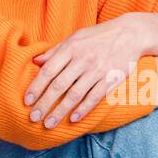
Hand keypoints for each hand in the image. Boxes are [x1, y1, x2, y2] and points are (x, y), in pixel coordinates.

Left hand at [25, 14, 148, 127]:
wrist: (131, 33)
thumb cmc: (99, 36)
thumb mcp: (76, 37)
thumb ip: (56, 50)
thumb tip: (35, 61)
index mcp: (71, 48)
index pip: (49, 70)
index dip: (36, 87)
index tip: (27, 101)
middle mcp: (82, 60)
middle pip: (59, 85)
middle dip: (44, 103)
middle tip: (33, 118)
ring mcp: (97, 70)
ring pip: (75, 94)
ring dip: (60, 111)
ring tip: (49, 124)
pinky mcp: (111, 79)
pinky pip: (95, 97)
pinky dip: (83, 109)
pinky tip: (73, 119)